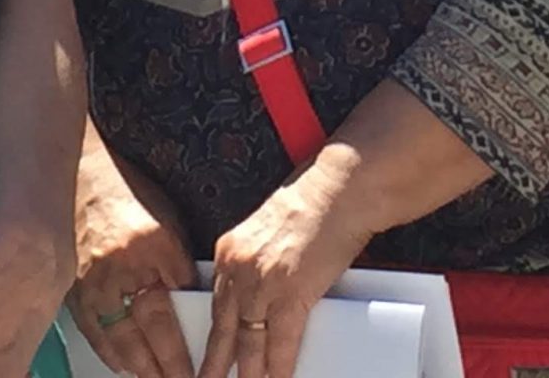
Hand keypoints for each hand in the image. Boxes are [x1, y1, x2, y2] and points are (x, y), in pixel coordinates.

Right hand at [70, 150, 198, 377]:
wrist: (82, 170)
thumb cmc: (128, 190)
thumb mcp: (168, 221)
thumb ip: (178, 264)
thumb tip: (192, 302)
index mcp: (149, 250)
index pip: (168, 315)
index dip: (180, 351)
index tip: (193, 374)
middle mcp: (118, 270)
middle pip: (142, 334)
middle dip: (161, 368)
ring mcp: (90, 279)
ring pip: (114, 337)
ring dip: (136, 366)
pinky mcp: (70, 283)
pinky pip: (90, 327)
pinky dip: (106, 349)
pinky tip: (120, 363)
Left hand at [199, 167, 373, 377]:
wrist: (338, 189)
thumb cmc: (311, 202)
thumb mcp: (264, 231)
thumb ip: (253, 263)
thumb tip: (257, 295)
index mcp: (227, 252)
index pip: (215, 306)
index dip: (214, 337)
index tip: (209, 358)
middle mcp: (237, 268)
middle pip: (222, 330)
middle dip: (214, 365)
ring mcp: (262, 283)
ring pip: (247, 343)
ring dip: (246, 374)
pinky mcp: (290, 294)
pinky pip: (280, 343)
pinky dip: (278, 368)